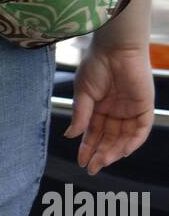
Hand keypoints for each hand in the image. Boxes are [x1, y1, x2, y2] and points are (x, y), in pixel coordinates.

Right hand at [63, 42, 153, 174]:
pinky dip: (133, 142)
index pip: (94, 133)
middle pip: (109, 138)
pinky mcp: (144, 107)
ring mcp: (130, 109)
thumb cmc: (96, 64)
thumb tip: (70, 136)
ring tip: (103, 162)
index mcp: (99, 106)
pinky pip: (140, 130)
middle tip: (92, 168)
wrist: (115, 47)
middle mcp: (115, 110)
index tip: (81, 161)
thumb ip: (80, 115)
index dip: (87, 147)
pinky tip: (122, 152)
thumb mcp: (83, 92)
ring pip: (124, 137)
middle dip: (100, 154)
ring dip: (114, 151)